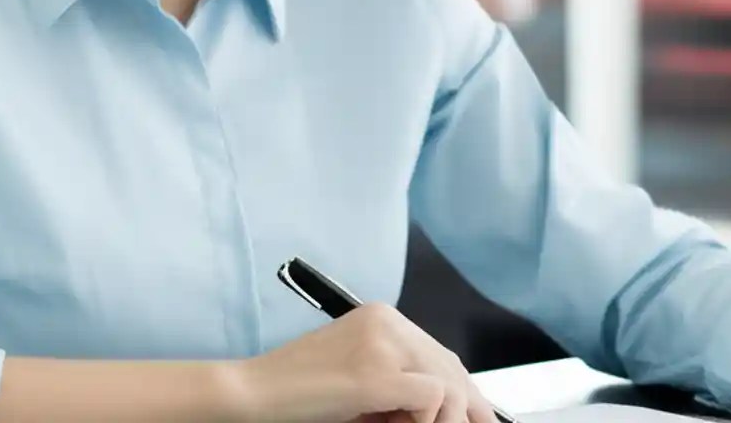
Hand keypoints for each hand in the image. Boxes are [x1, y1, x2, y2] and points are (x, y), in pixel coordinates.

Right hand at [228, 303, 499, 422]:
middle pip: (448, 365)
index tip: (481, 416)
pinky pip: (432, 397)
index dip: (465, 390)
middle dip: (469, 406)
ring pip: (446, 382)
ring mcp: (382, 344)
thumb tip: (446, 409)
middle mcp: (386, 321)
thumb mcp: (359, 384)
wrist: (250, 394)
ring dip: (446, 418)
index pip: (438, 354)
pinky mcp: (376, 374)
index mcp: (381, 318)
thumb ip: (398, 385)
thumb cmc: (296, 394)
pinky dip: (431, 419)